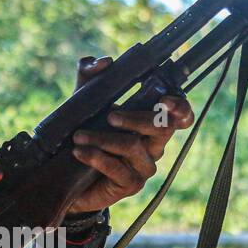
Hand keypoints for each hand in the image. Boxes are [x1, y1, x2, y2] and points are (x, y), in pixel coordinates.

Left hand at [65, 55, 194, 214]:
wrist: (67, 176)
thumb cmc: (84, 133)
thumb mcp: (83, 100)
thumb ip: (91, 76)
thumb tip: (105, 62)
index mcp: (150, 123)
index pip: (180, 116)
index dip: (181, 108)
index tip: (166, 100)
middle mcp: (153, 145)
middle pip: (163, 128)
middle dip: (137, 118)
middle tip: (110, 116)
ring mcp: (143, 166)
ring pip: (135, 147)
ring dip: (104, 138)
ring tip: (79, 136)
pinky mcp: (130, 184)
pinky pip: (118, 170)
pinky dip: (96, 157)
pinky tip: (79, 151)